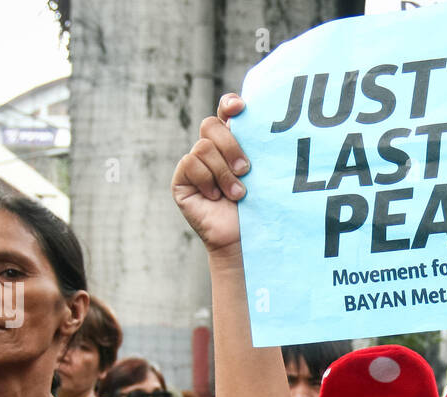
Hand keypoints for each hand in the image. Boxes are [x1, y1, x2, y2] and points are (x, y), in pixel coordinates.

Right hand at [172, 93, 249, 250]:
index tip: (241, 108)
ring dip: (223, 172)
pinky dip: (207, 180)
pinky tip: (215, 197)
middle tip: (246, 170)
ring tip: (238, 194)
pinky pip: (190, 164)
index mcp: (233, 144)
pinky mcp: (182, 181)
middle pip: (211, 126)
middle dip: (231, 146)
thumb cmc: (261, 209)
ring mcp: (195, 166)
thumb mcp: (264, 174)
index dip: (229, 105)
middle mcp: (212, 151)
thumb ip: (258, 148)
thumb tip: (257, 118)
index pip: (226, 112)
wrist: (247, 241)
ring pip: (203, 146)